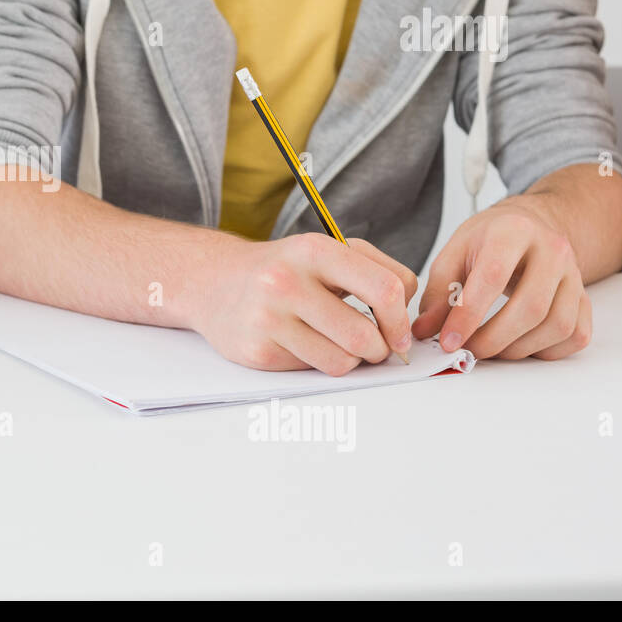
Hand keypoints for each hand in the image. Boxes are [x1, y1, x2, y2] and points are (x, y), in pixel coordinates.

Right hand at [190, 232, 417, 375]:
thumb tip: (407, 317)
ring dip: (351, 360)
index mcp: (314, 250)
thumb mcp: (327, 251)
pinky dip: (318, 363)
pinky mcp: (257, 351)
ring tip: (338, 344)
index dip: (401, 319)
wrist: (214, 281)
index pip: (384, 289)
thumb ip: (377, 271)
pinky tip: (303, 344)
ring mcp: (268, 318)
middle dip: (379, 349)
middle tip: (373, 347)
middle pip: (364, 336)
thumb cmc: (283, 269)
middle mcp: (287, 282)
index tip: (399, 333)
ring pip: (341, 361)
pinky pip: (312, 371)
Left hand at [412, 195, 590, 359]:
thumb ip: (439, 292)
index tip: (449, 341)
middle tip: (468, 350)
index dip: (469, 316)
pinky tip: (519, 345)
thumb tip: (425, 331)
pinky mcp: (584, 297)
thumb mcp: (454, 252)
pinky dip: (546, 351)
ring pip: (557, 325)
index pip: (493, 278)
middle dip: (494, 339)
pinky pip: (576, 335)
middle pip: (531, 307)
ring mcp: (574, 274)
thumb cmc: (489, 240)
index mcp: (513, 231)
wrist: (528, 226)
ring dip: (519, 348)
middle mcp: (552, 250)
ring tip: (490, 348)